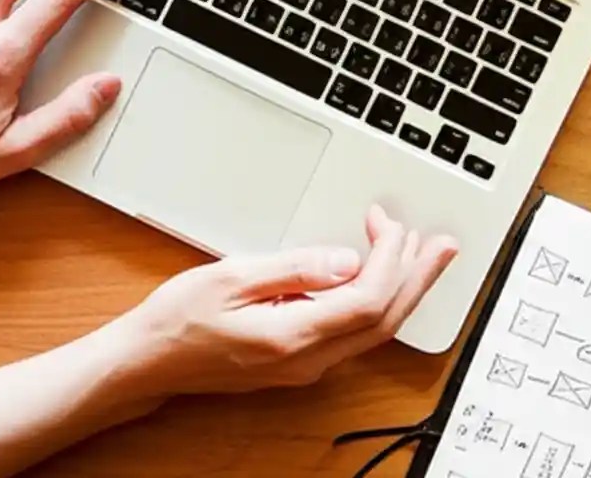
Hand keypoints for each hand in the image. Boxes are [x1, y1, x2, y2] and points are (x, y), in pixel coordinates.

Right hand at [107, 206, 456, 398]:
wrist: (147, 362)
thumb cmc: (179, 319)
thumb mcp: (233, 278)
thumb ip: (296, 268)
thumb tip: (348, 259)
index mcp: (293, 337)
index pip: (369, 299)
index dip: (389, 258)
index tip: (386, 222)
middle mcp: (309, 360)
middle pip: (387, 318)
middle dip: (419, 276)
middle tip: (443, 242)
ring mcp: (309, 366)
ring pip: (377, 328)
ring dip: (405, 288)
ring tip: (425, 254)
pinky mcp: (304, 361)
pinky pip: (358, 331)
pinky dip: (380, 299)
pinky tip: (383, 276)